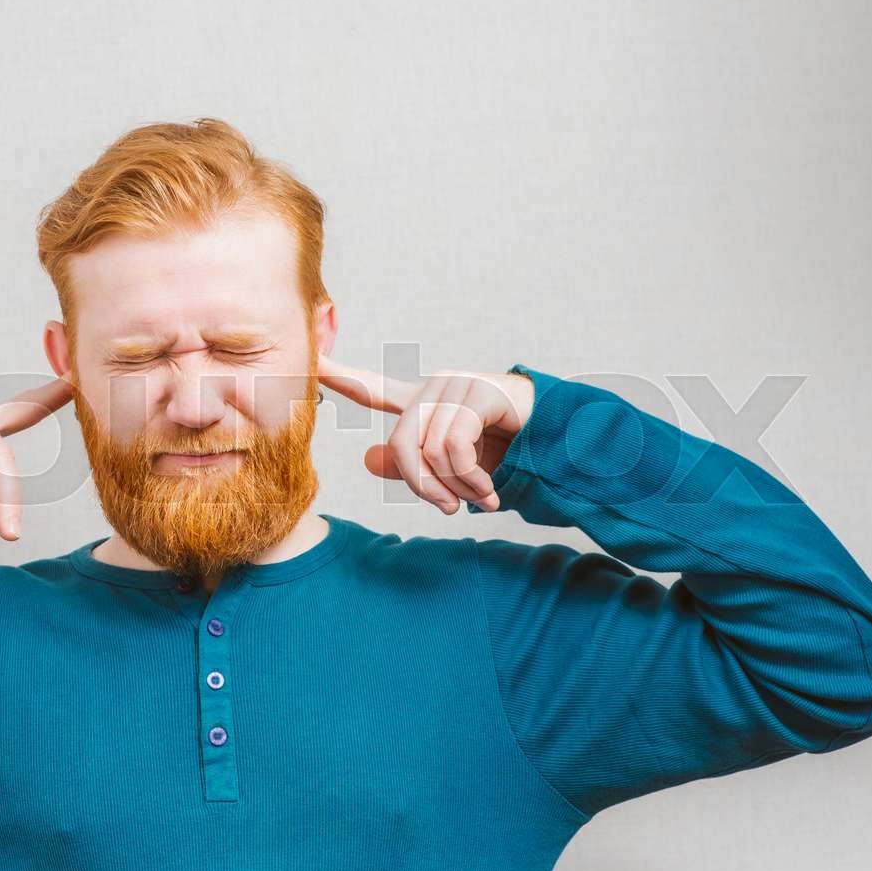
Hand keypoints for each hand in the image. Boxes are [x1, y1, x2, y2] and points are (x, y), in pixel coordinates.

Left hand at [316, 353, 533, 514]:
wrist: (562, 448)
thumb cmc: (508, 457)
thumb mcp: (453, 470)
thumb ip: (412, 466)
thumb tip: (368, 459)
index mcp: (425, 403)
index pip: (373, 389)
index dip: (340, 378)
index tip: (309, 361)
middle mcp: (436, 388)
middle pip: (401, 444)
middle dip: (425, 488)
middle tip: (452, 510)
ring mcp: (458, 386)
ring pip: (429, 450)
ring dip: (457, 488)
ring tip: (483, 499)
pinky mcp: (480, 392)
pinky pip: (454, 447)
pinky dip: (471, 480)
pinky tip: (491, 491)